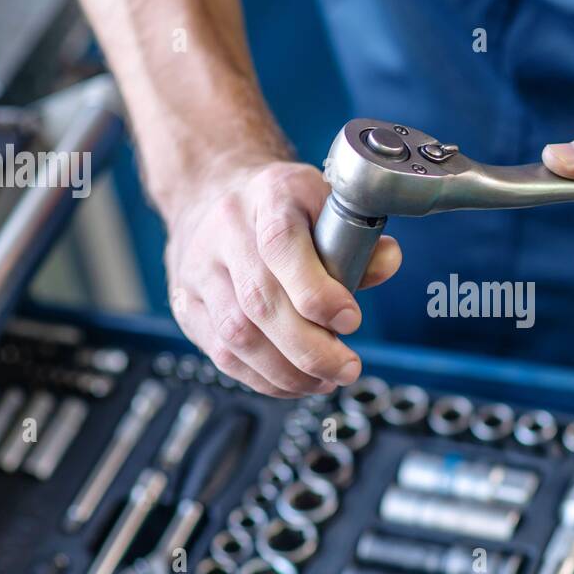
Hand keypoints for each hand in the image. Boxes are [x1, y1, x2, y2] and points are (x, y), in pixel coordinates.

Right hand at [163, 161, 400, 395]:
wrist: (210, 192)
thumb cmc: (279, 205)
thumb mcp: (324, 201)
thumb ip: (357, 239)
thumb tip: (387, 261)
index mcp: (268, 194)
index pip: (281, 244)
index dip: (317, 290)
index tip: (350, 320)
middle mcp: (226, 230)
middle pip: (260, 300)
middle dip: (310, 347)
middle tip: (346, 368)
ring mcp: (199, 269)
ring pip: (237, 334)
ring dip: (287, 370)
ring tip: (325, 379)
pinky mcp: (186, 305)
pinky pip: (222, 354)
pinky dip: (263, 378)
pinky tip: (295, 382)